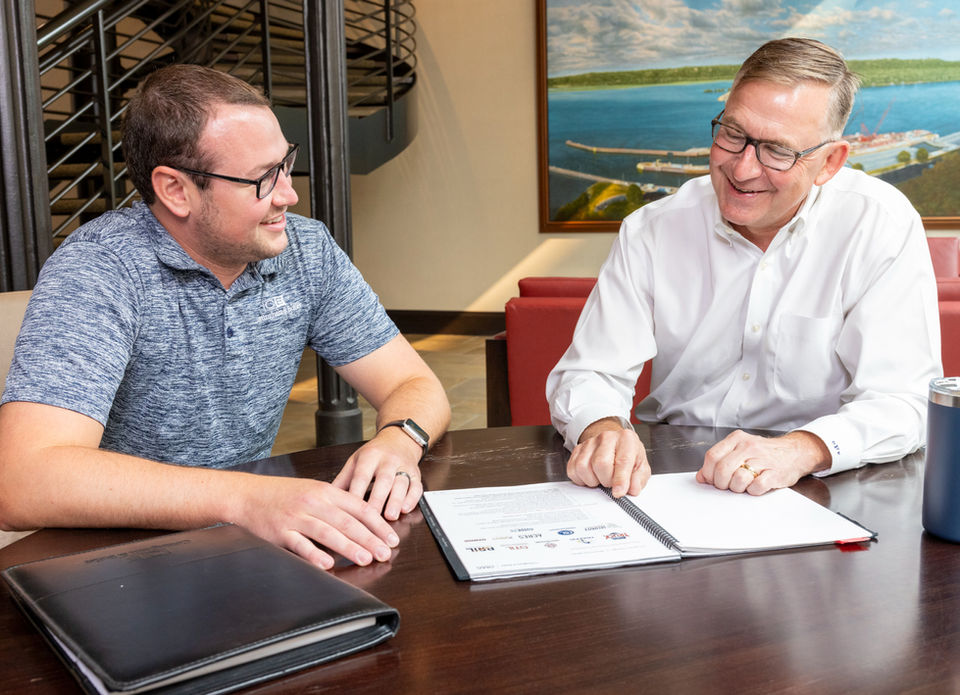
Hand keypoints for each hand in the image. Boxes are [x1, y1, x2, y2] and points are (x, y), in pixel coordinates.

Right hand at [236, 475, 399, 569]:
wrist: (247, 494)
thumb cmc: (283, 494)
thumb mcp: (313, 490)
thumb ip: (337, 504)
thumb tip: (364, 521)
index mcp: (325, 491)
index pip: (359, 507)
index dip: (378, 524)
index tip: (392, 538)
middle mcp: (313, 502)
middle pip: (347, 521)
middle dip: (370, 538)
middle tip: (385, 553)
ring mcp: (296, 517)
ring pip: (327, 532)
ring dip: (349, 547)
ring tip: (366, 559)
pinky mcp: (280, 532)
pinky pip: (299, 544)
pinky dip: (314, 554)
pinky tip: (327, 564)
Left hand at [333, 427, 423, 520]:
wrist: (399, 439)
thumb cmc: (374, 454)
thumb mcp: (355, 460)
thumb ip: (343, 479)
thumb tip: (326, 498)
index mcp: (370, 456)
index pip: (362, 475)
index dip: (356, 492)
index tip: (350, 509)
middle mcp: (388, 460)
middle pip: (383, 479)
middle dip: (378, 499)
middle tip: (372, 517)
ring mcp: (404, 467)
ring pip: (402, 483)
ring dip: (397, 500)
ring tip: (391, 516)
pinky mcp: (416, 474)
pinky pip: (417, 486)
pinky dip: (412, 498)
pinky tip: (406, 509)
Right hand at [567, 417, 650, 496]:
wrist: (615, 443)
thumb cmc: (628, 455)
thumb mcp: (641, 467)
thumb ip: (639, 479)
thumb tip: (632, 489)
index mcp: (627, 440)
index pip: (622, 460)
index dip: (620, 479)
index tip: (618, 492)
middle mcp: (607, 437)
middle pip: (600, 463)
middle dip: (606, 480)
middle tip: (611, 482)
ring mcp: (590, 442)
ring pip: (583, 467)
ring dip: (593, 480)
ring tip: (601, 478)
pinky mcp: (578, 449)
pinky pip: (572, 469)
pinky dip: (581, 479)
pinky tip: (591, 476)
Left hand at [698, 430, 830, 494]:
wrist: (795, 452)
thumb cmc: (764, 453)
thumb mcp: (739, 450)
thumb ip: (719, 461)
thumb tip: (701, 476)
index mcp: (737, 439)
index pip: (712, 456)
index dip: (708, 472)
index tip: (711, 480)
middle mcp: (748, 447)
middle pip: (722, 469)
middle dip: (721, 483)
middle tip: (727, 485)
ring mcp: (762, 459)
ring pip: (737, 478)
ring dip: (737, 487)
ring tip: (743, 484)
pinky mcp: (774, 473)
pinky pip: (755, 487)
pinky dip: (753, 491)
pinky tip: (756, 486)